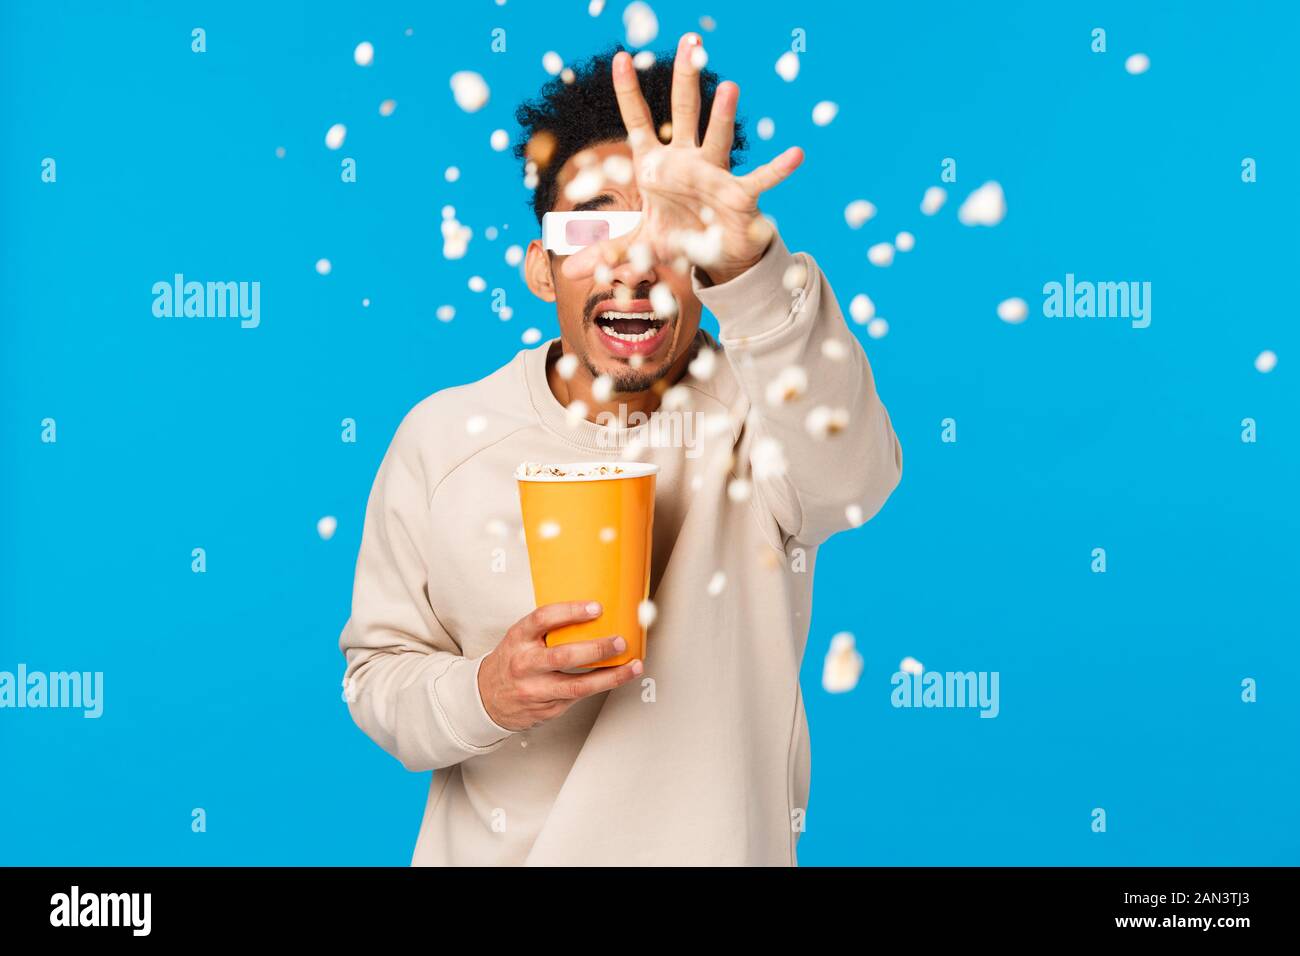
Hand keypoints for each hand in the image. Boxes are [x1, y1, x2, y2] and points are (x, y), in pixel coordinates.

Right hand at [477, 601, 642, 730]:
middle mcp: (524, 664)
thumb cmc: (511, 661)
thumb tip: (591, 613)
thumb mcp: (520, 638)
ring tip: (632, 666)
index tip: (596, 608)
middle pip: (564, 656)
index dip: (571, 612)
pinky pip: (577, 698)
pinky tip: (616, 679)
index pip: (543, 619)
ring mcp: (534, 690)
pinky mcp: (546, 709)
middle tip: (620, 641)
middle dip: (597, 649)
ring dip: (610, 676)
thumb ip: (546, 628)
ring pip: (577, 685)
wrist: (485, 699)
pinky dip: (600, 687)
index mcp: (518, 639)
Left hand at [561, 32, 803, 286]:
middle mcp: (686, 161)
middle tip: (691, 42)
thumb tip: (566, 272)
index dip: (629, 93)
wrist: (714, 255)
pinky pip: (760, 180)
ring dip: (723, 116)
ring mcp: (714, 175)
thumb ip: (603, 253)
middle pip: (684, 112)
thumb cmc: (678, 237)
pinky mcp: (738, 196)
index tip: (621, 58)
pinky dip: (778, 169)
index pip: (639, 123)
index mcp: (657, 166)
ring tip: (730, 87)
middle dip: (686, 78)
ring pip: (718, 138)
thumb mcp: (638, 247)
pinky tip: (796, 155)